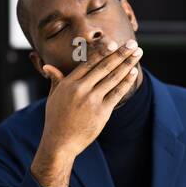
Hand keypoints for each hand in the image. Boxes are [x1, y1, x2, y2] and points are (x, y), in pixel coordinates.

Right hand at [38, 39, 142, 161]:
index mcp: (69, 83)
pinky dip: (126, 81)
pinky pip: (117, 93)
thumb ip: (56, 80)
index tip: (114, 43)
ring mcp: (92, 100)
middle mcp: (81, 89)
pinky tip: (133, 72)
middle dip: (121, 53)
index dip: (103, 51)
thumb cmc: (56, 119)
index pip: (90, 62)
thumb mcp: (53, 97)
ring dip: (127, 63)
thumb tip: (48, 66)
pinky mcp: (102, 112)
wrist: (60, 143)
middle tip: (132, 43)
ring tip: (137, 53)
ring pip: (113, 77)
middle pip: (104, 66)